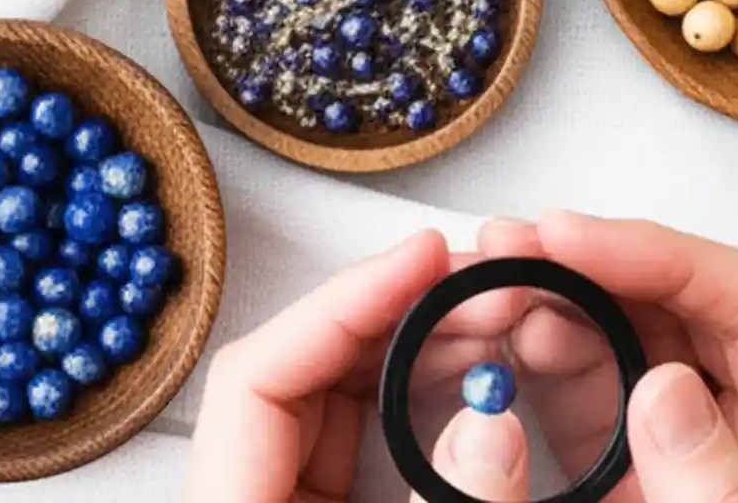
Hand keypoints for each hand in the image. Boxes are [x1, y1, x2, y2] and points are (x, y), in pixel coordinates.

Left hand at [186, 230, 534, 502]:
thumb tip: (493, 421)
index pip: (254, 374)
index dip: (342, 301)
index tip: (424, 259)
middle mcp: (243, 496)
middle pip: (297, 367)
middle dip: (392, 310)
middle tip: (476, 280)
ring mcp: (276, 501)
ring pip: (329, 393)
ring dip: (409, 344)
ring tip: (488, 314)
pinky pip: (353, 431)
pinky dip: (410, 392)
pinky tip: (466, 368)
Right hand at [474, 212, 737, 502]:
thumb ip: (717, 489)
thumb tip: (664, 389)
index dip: (655, 252)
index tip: (571, 242)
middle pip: (680, 303)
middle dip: (588, 262)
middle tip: (510, 247)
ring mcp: (693, 446)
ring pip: (627, 340)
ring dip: (556, 304)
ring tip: (492, 290)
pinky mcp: (641, 474)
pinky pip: (593, 397)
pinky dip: (543, 366)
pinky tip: (502, 352)